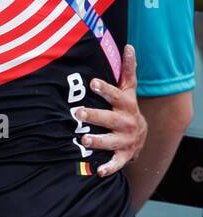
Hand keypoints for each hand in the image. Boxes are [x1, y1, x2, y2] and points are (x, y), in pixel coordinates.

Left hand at [79, 45, 145, 177]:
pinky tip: (99, 171)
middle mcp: (126, 121)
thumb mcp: (128, 89)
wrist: (141, 136)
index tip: (93, 83)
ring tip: (83, 139)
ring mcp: (126, 139)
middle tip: (77, 112)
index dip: (105, 89)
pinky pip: (117, 162)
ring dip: (97, 140)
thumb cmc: (126, 108)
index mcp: (126, 104)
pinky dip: (109, 167)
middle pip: (109, 118)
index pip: (116, 95)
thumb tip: (128, 46)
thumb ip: (127, 69)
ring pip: (111, 140)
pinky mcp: (124, 155)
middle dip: (94, 115)